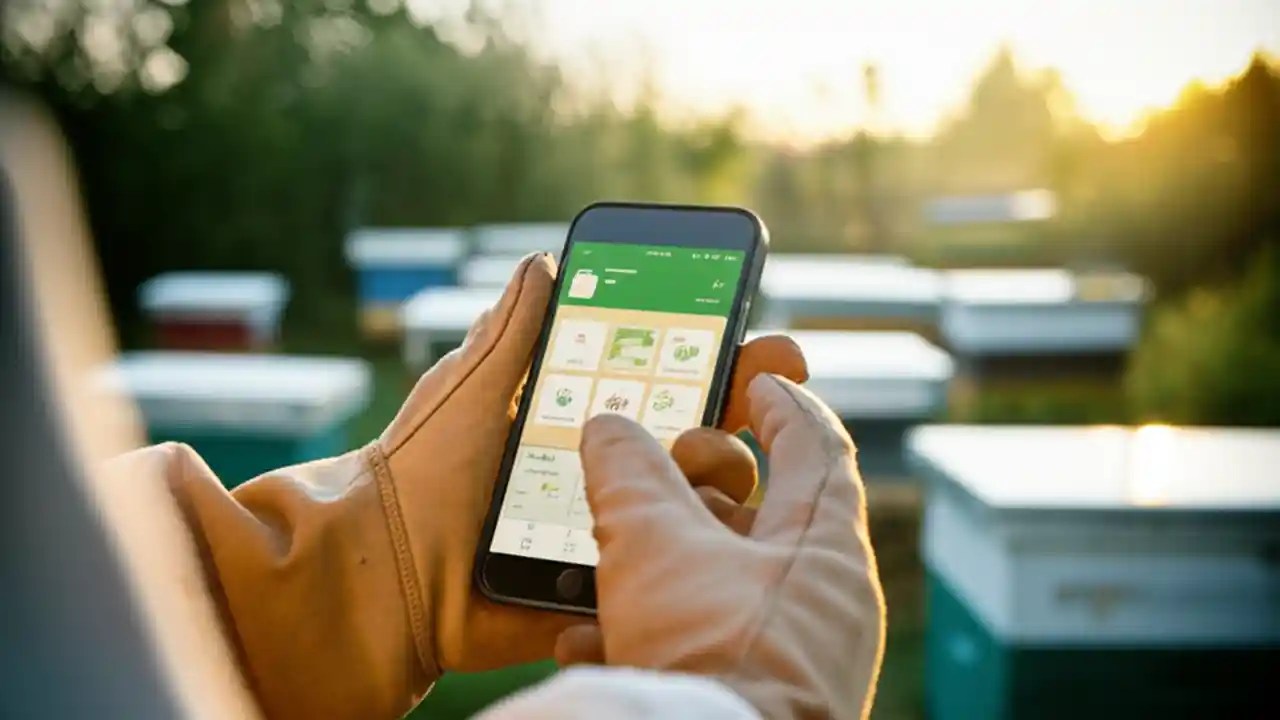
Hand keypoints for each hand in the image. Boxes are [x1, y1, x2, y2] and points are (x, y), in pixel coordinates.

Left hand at [373, 253, 808, 675]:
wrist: (387, 571)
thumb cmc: (419, 473)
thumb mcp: (469, 385)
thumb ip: (513, 329)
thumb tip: (542, 260)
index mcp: (588, 420)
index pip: (677, 384)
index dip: (731, 362)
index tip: (769, 344)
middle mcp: (618, 472)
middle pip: (713, 435)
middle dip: (746, 406)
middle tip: (759, 389)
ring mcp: (625, 529)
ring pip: (715, 500)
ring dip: (723, 470)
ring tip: (689, 463)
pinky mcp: (619, 584)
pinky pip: (683, 570)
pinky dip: (698, 544)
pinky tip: (687, 525)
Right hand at [554, 375, 885, 719]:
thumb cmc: (710, 651)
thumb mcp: (653, 542)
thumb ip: (628, 473)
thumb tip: (610, 427)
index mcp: (825, 546)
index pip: (818, 447)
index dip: (783, 402)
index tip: (755, 375)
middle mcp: (822, 602)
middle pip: (761, 518)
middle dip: (695, 490)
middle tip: (651, 469)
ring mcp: (793, 658)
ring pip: (720, 587)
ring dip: (657, 565)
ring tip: (602, 556)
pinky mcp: (757, 702)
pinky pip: (704, 649)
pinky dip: (650, 632)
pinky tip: (588, 640)